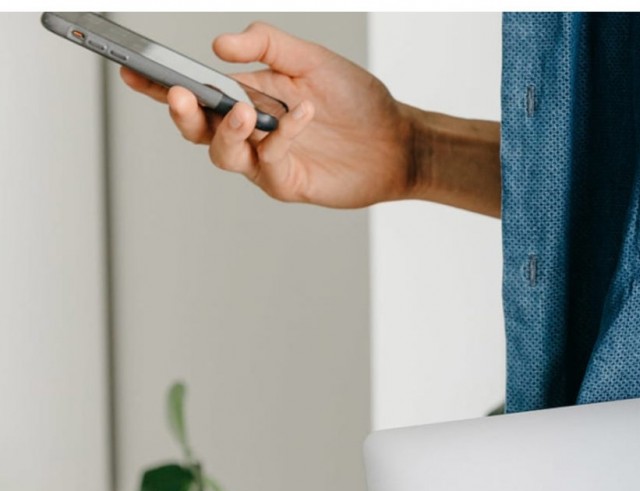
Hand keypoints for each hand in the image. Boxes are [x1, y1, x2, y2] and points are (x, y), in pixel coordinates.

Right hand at [120, 21, 418, 207]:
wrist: (396, 139)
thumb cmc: (355, 99)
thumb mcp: (310, 58)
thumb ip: (267, 45)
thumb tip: (219, 47)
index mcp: (244, 95)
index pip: (194, 92)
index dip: (158, 85)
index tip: (131, 71)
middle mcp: (249, 131)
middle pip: (197, 129)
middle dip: (182, 113)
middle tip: (179, 95)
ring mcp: (266, 160)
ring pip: (224, 154)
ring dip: (227, 131)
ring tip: (244, 110)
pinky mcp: (288, 183)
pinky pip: (269, 162)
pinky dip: (280, 136)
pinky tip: (301, 114)